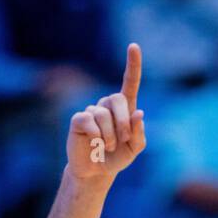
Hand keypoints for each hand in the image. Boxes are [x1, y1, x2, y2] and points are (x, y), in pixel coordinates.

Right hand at [66, 44, 145, 181]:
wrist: (96, 172)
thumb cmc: (116, 158)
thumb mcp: (134, 149)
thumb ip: (139, 134)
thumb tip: (139, 113)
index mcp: (125, 110)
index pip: (129, 83)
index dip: (132, 65)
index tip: (134, 46)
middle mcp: (107, 106)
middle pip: (117, 98)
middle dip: (124, 121)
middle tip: (124, 140)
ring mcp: (92, 112)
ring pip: (103, 114)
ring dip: (110, 135)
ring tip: (108, 147)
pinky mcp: (78, 120)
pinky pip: (88, 120)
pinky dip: (96, 134)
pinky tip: (95, 143)